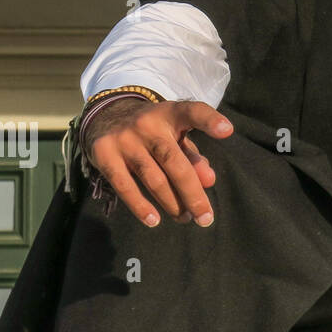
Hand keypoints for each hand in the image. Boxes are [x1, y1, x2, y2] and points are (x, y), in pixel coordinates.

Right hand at [83, 95, 232, 227]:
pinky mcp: (104, 155)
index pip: (192, 111)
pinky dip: (140, 206)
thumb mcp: (175, 135)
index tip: (227, 131)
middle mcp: (148, 124)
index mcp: (170, 113)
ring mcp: (124, 139)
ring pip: (153, 178)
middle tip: (205, 217)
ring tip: (185, 218)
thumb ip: (193, 156)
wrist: (106, 117)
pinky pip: (124, 185)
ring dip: (172, 203)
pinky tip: (153, 220)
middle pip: (175, 162)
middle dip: (192, 193)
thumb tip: (209, 181)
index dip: (209, 120)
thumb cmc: (153, 131)